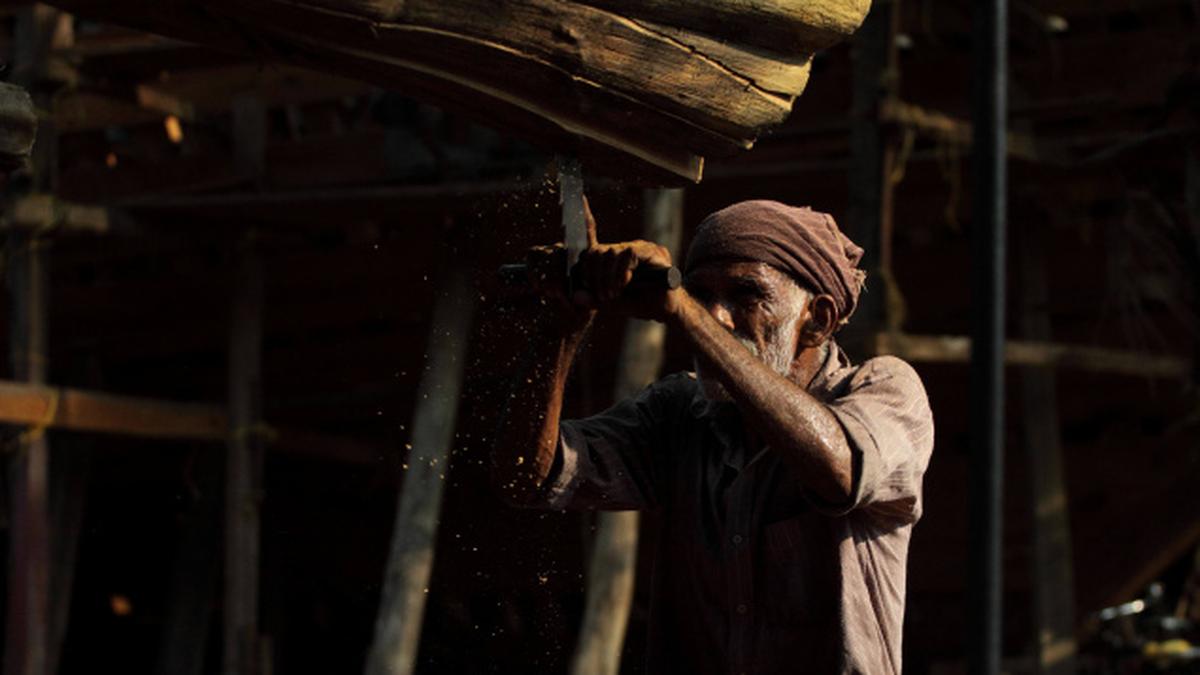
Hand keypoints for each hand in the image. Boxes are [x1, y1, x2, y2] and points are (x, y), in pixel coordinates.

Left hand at [526, 197, 677, 323]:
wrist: (668, 309)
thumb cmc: (642, 303)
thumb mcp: (613, 302)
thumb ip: (594, 299)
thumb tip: (576, 297)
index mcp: (614, 256)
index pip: (594, 235)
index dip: (586, 218)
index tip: (578, 202)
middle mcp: (626, 248)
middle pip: (599, 251)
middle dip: (594, 275)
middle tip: (601, 295)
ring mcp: (641, 247)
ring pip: (612, 252)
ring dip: (608, 277)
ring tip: (613, 294)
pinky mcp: (653, 251)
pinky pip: (630, 253)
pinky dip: (622, 270)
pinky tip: (625, 282)